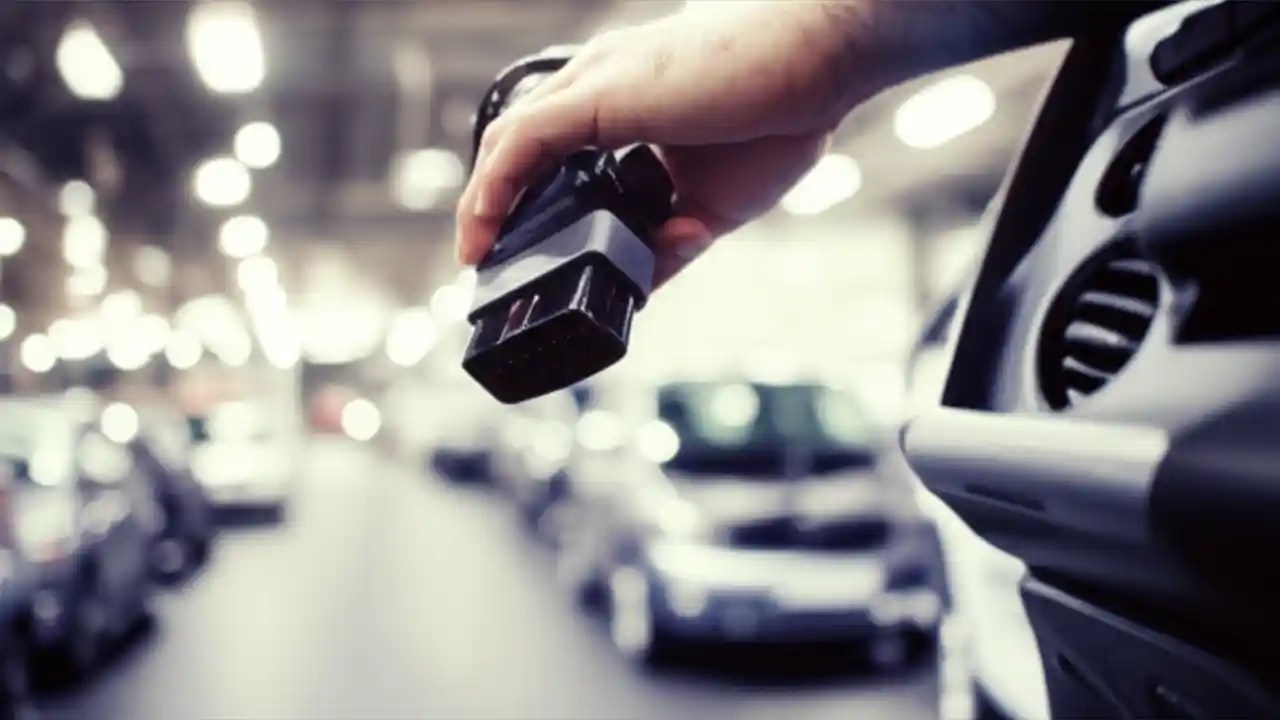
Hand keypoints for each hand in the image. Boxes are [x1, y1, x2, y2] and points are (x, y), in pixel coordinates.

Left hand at [455, 2, 866, 284]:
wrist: (821, 57)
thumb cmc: (784, 110)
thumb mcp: (715, 203)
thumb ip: (673, 240)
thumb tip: (642, 279)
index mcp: (628, 101)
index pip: (554, 148)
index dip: (526, 196)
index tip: (516, 244)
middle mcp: (601, 84)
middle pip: (522, 144)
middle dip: (496, 203)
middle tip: (487, 256)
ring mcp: (596, 83)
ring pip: (510, 141)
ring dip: (485, 201)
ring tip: (476, 254)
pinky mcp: (598, 94)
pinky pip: (521, 143)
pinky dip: (493, 189)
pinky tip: (482, 231)